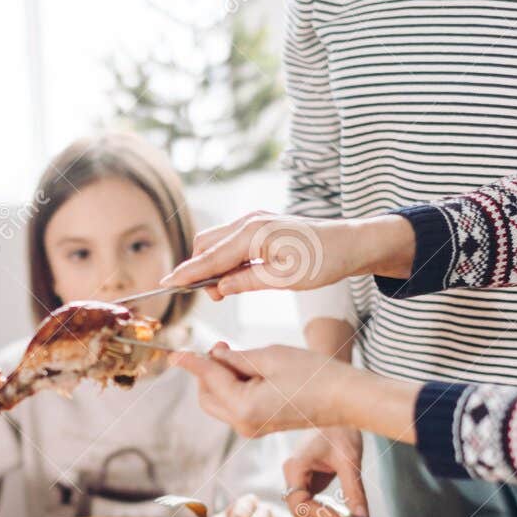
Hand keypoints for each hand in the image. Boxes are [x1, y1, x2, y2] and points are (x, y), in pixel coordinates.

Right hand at [158, 211, 414, 298]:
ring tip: (221, 290)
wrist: (351, 243)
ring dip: (212, 265)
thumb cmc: (323, 262)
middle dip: (198, 269)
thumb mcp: (284, 280)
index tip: (166, 284)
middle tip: (206, 296)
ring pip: (218, 242)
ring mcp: (256, 220)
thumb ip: (247, 282)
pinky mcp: (262, 225)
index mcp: (254, 233)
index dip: (187, 273)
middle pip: (207, 245)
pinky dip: (226, 259)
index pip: (211, 257)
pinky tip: (233, 276)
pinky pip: (232, 241)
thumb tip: (218, 288)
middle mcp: (251, 221)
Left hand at [171, 343, 360, 437]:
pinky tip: (250, 370)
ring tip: (240, 356)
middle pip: (206, 396)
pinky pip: (234, 405)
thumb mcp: (269, 357)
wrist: (344, 398)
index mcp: (243, 407)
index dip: (191, 362)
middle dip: (207, 371)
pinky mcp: (260, 426)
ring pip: (218, 401)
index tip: (174, 354)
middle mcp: (243, 423)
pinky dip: (233, 387)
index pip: (208, 379)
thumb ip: (234, 358)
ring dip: (220, 379)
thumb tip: (211, 356)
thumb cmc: (314, 374)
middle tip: (221, 346)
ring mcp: (251, 428)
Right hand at [284, 428, 367, 516]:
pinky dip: (324, 514)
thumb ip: (355, 492)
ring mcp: (299, 479)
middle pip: (299, 511)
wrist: (339, 410)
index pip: (298, 502)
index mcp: (296, 467)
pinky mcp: (308, 481)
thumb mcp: (350, 462)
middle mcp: (293, 475)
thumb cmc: (339, 429)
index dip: (317, 516)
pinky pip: (311, 504)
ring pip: (303, 511)